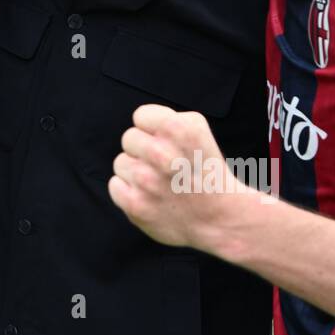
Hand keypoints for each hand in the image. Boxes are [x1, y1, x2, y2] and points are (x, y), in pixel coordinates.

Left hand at [109, 104, 246, 248]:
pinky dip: (128, 191)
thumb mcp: (198, 130)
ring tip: (159, 183)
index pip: (140, 116)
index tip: (166, 143)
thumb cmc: (206, 171)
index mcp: (178, 129)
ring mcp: (146, 181)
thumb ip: (165, 118)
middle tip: (166, 165)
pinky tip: (149, 197)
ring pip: (121, 163)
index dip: (152, 129)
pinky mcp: (135, 204)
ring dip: (136, 172)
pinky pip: (115, 186)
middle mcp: (160, 153)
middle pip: (129, 138)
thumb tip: (140, 123)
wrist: (220, 219)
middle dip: (144, 150)